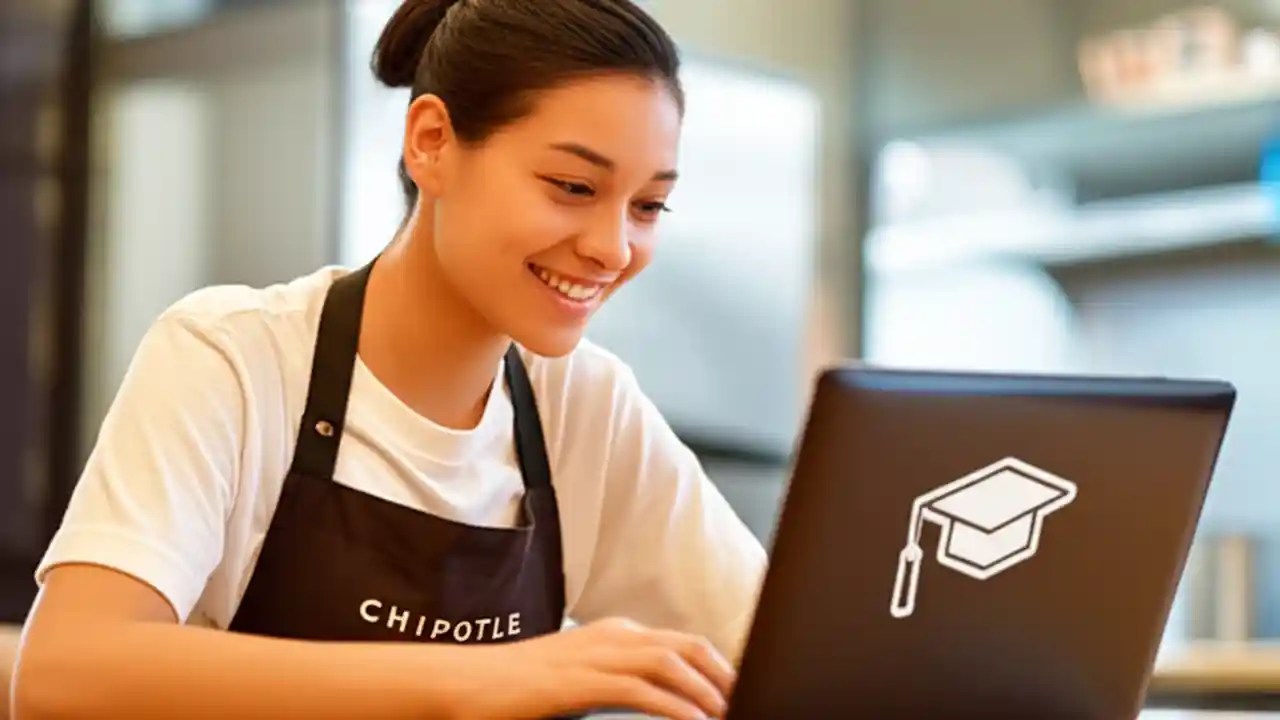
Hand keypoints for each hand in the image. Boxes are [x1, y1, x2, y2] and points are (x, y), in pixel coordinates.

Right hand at [456, 617, 734, 719]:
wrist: (466, 683)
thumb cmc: (519, 687)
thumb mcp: (581, 679)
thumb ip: (620, 684)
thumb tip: (660, 700)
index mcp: (615, 633)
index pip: (682, 644)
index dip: (718, 667)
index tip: (737, 690)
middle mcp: (612, 636)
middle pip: (688, 647)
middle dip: (724, 675)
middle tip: (747, 700)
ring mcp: (596, 655)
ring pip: (671, 664)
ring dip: (706, 692)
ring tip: (729, 712)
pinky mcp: (580, 681)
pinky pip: (641, 692)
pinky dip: (674, 707)